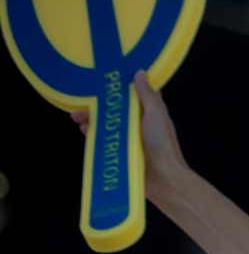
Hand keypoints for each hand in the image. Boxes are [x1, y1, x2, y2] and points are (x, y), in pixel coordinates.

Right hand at [73, 73, 190, 202]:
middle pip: (114, 110)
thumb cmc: (163, 146)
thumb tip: (140, 72)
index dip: (118, 87)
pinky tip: (83, 132)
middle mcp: (139, 125)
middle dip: (97, 106)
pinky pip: (104, 142)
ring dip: (91, 120)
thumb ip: (148, 95)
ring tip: (78, 118)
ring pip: (106, 125)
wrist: (165, 180)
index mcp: (148, 113)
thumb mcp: (156, 114)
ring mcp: (129, 140)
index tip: (101, 79)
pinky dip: (93, 135)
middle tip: (80, 103)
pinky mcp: (121, 153)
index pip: (132, 95)